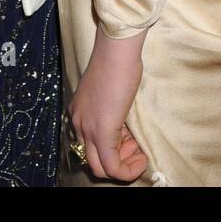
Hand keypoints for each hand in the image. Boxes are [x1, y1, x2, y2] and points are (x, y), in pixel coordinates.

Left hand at [66, 25, 148, 181]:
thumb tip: (123, 130)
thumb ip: (110, 113)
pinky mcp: (101, 132)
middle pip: (93, 162)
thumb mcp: (108, 93)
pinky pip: (112, 167)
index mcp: (78, 113)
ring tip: (139, 147)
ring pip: (100, 168)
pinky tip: (142, 159)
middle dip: (117, 160)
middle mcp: (78, 123)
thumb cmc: (117, 63)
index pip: (90, 146)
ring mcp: (87, 129)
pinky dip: (128, 170)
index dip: (114, 147)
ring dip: (124, 164)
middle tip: (134, 146)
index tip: (130, 138)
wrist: (116, 51)